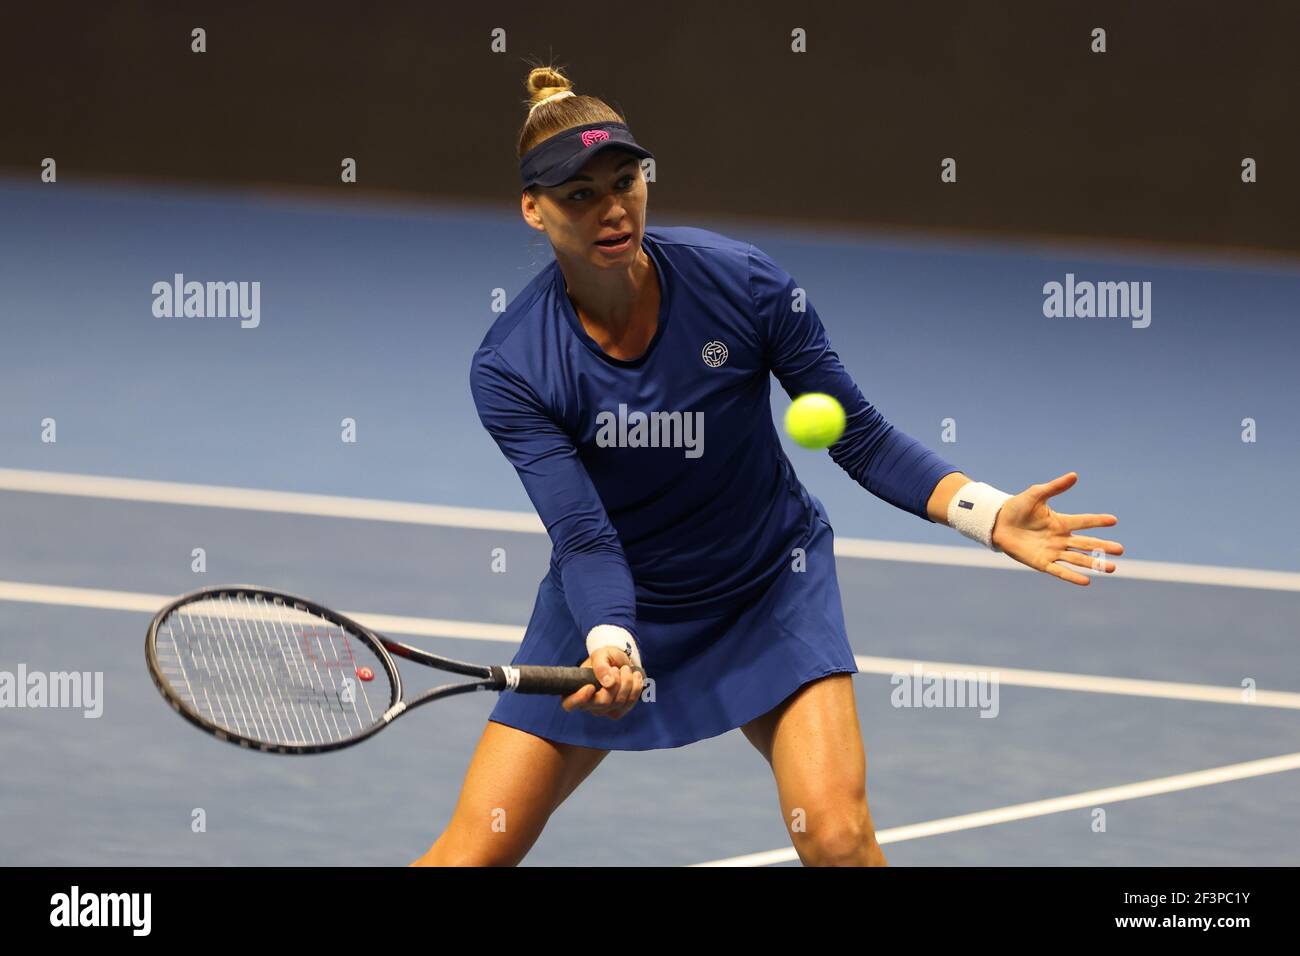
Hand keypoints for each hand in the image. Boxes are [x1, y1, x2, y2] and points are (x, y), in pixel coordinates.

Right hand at [561, 645, 643, 718]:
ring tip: (626, 669)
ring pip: (618, 703)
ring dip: (627, 683)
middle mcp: (587, 704)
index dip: (579, 699)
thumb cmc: (605, 658)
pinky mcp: (617, 712)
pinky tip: (635, 677)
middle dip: (615, 683)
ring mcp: (602, 710)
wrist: (619, 662)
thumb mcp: (600, 655)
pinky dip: (636, 688)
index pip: (570, 703)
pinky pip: (629, 704)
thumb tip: (608, 682)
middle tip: (616, 668)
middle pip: (602, 703)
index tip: (590, 687)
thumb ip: (601, 666)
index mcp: (574, 690)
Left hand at [991, 472, 1123, 585]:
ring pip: (1077, 559)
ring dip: (1094, 563)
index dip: (1097, 521)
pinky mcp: (1041, 562)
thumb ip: (1055, 487)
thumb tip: (1075, 475)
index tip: (1114, 520)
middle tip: (1120, 550)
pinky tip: (1087, 581)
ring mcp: (1052, 551)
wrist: (996, 523)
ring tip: (1112, 568)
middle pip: (1086, 543)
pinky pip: (1059, 571)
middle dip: (1103, 547)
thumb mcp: (1036, 494)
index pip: (1083, 521)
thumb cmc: (1016, 507)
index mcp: (1061, 522)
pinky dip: (1072, 576)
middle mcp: (1060, 538)